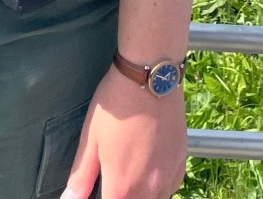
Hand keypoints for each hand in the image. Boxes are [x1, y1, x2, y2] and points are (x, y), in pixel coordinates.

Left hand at [62, 64, 186, 198]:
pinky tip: (149, 171)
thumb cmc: (116, 104)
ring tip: (129, 176)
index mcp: (121, 187)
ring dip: (140, 196)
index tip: (101, 188)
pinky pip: (170, 189)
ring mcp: (168, 177)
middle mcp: (148, 189)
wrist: (150, 76)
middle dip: (121, 197)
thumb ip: (81, 177)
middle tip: (113, 179)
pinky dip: (158, 188)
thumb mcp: (91, 138)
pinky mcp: (181, 163)